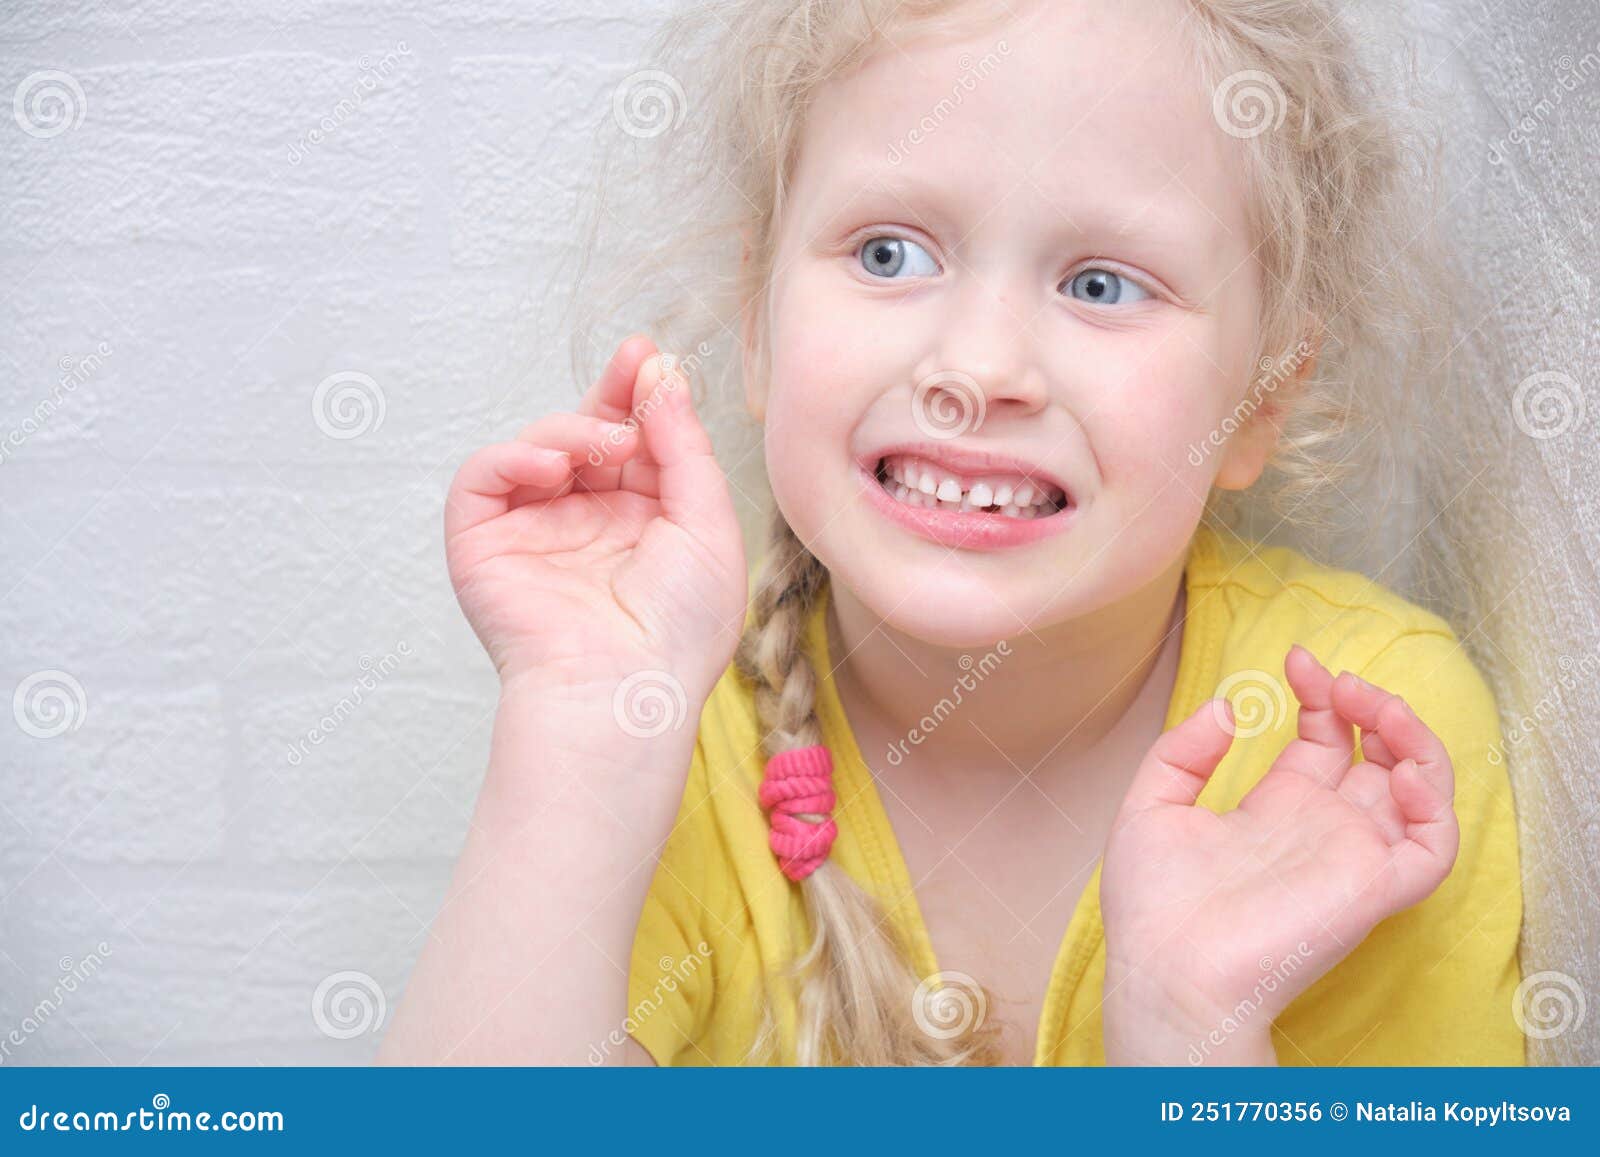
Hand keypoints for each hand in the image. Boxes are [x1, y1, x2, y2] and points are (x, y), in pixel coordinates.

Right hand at [444, 336, 747, 700]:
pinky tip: (553, 463)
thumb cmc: (678, 628)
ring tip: (606, 444)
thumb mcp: (708, 524)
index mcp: (645, 521)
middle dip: (610, 394)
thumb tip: (661, 377)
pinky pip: (483, 476)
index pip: (637, 442)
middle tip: (632, 363)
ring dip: (573, 427)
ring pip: (538, 444)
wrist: (625, 689)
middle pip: (588, 433)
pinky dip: (513, 455)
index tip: (651, 357)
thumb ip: (684, 446)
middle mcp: (588, 522)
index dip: (642, 396)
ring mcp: (534, 532)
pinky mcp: (483, 544)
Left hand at [1099, 644, 1459, 1062]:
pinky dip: (1432, 803)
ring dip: (1412, 737)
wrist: (1166, 971)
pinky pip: (1432, 846)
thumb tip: (1228, 706)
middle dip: (1369, 703)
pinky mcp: (1374, 889)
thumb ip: (1184, 751)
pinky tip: (1398, 768)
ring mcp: (1352, 857)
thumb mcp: (1150, 806)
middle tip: (1337, 678)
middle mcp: (1322, 829)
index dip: (1320, 695)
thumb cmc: (1153, 906)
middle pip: (1378, 754)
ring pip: (1419, 788)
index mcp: (1276, 810)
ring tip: (1374, 704)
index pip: (1324, 739)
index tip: (1295, 658)